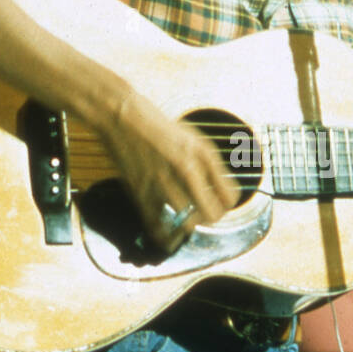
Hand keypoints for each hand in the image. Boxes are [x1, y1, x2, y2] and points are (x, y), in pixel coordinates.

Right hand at [94, 87, 239, 252]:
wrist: (122, 117)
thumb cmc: (157, 126)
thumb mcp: (192, 137)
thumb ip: (209, 163)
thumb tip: (220, 188)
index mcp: (203, 154)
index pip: (230, 194)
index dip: (228, 202)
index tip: (222, 202)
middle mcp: (186, 169)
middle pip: (212, 214)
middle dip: (212, 217)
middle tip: (206, 213)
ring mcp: (164, 183)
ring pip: (188, 223)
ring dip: (190, 224)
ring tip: (186, 218)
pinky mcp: (141, 192)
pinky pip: (158, 225)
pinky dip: (165, 234)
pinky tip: (168, 229)